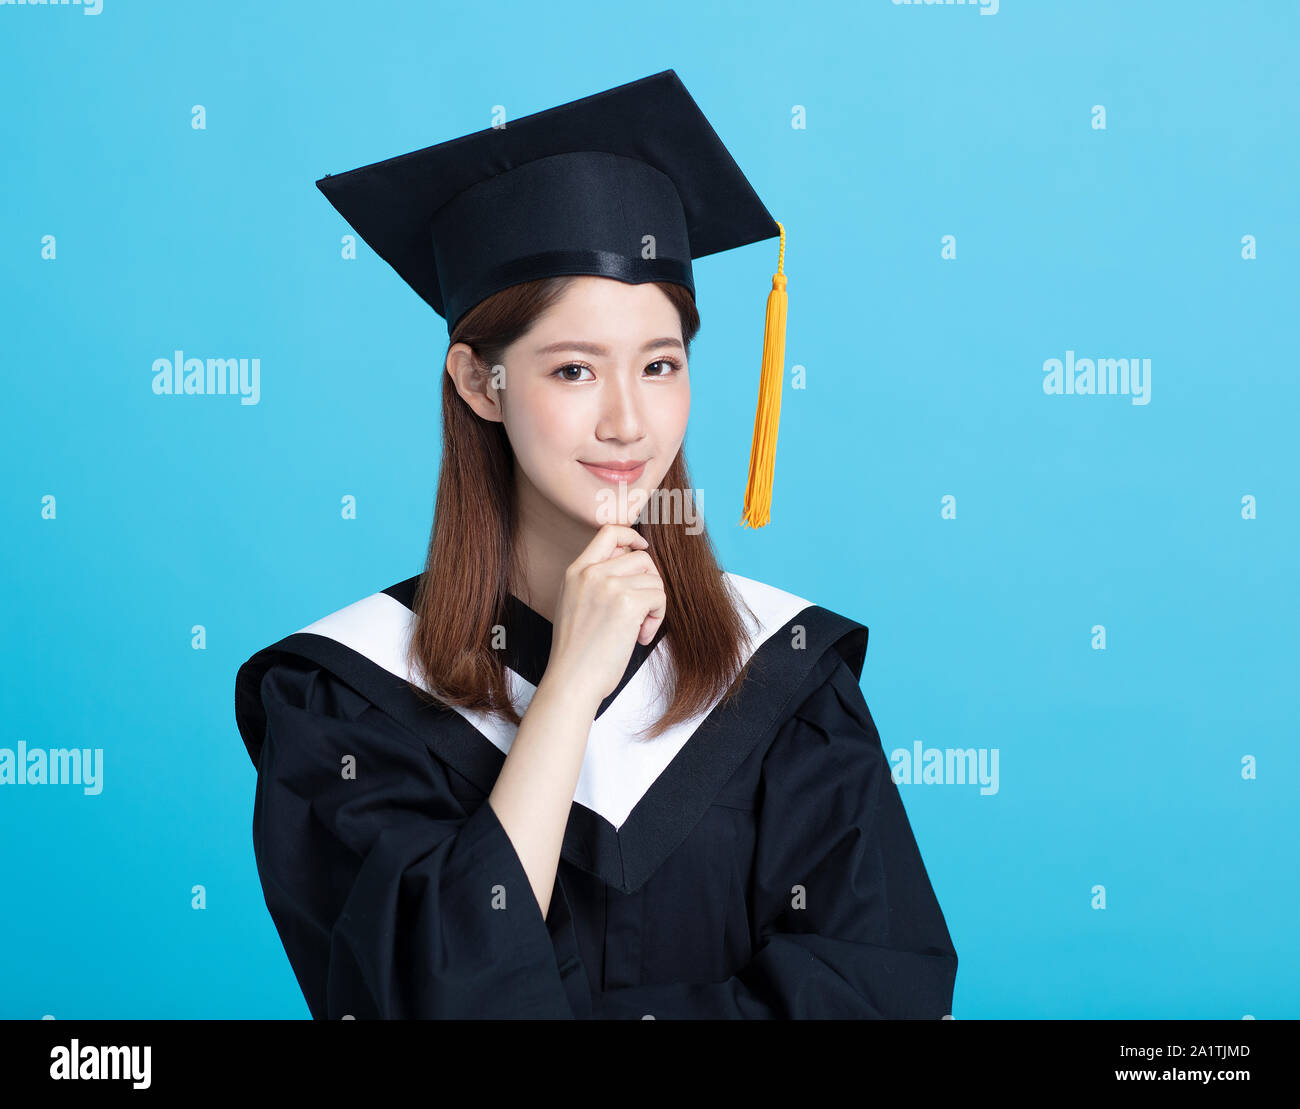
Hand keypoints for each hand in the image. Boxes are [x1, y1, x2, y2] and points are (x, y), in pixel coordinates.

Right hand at [543, 523, 665, 706]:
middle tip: (643, 610)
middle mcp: (592, 573)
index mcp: (576, 571)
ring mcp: (610, 586)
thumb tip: (630, 562)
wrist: (572, 679)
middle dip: (650, 583)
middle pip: (640, 557)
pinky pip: (659, 598)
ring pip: (653, 580)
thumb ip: (595, 580)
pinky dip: (657, 618)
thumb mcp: (575, 603)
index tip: (643, 548)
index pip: (609, 532)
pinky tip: (641, 636)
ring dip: (654, 606)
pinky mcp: (628, 603)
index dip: (632, 536)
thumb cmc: (576, 652)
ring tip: (638, 629)